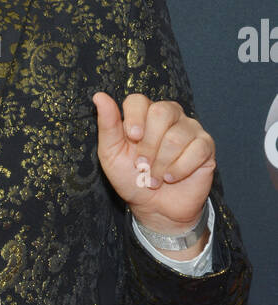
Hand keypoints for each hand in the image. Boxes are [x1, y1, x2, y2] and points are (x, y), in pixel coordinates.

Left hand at [92, 92, 215, 233]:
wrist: (154, 207)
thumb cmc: (131, 178)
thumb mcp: (111, 154)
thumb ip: (107, 125)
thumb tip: (99, 96)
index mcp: (144, 114)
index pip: (138, 100)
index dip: (135, 118)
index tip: (132, 138)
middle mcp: (169, 115)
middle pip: (161, 112)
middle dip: (148, 145)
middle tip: (141, 166)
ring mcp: (190, 128)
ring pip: (177, 136)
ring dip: (161, 163)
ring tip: (154, 178)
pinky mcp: (205, 145)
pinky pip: (196, 149)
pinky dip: (179, 169)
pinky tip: (170, 178)